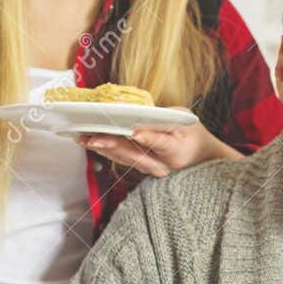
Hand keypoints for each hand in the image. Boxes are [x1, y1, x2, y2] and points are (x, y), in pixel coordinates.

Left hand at [76, 121, 239, 177]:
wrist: (198, 158)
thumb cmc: (191, 134)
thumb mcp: (184, 119)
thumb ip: (164, 117)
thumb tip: (140, 114)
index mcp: (177, 152)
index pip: (161, 144)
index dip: (147, 138)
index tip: (134, 132)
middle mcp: (161, 166)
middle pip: (135, 154)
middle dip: (112, 144)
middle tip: (93, 137)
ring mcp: (149, 170)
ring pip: (124, 159)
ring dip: (102, 148)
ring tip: (84, 138)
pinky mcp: (140, 168)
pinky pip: (120, 159)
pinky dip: (105, 149)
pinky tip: (90, 141)